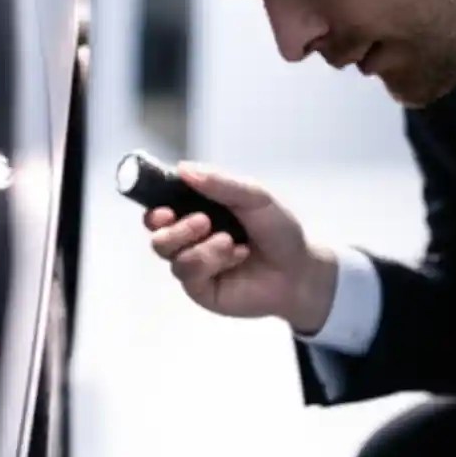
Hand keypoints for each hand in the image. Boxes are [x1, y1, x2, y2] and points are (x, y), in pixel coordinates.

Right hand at [144, 162, 338, 334]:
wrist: (301, 268)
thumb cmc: (278, 229)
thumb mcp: (254, 197)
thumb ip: (220, 183)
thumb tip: (182, 168)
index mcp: (197, 210)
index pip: (160, 207)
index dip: (154, 207)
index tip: (163, 207)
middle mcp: (190, 238)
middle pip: (157, 234)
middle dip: (176, 228)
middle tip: (203, 221)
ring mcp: (193, 264)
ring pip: (169, 254)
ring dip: (200, 245)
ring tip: (229, 241)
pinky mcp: (199, 288)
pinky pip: (188, 273)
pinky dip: (212, 261)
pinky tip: (237, 256)